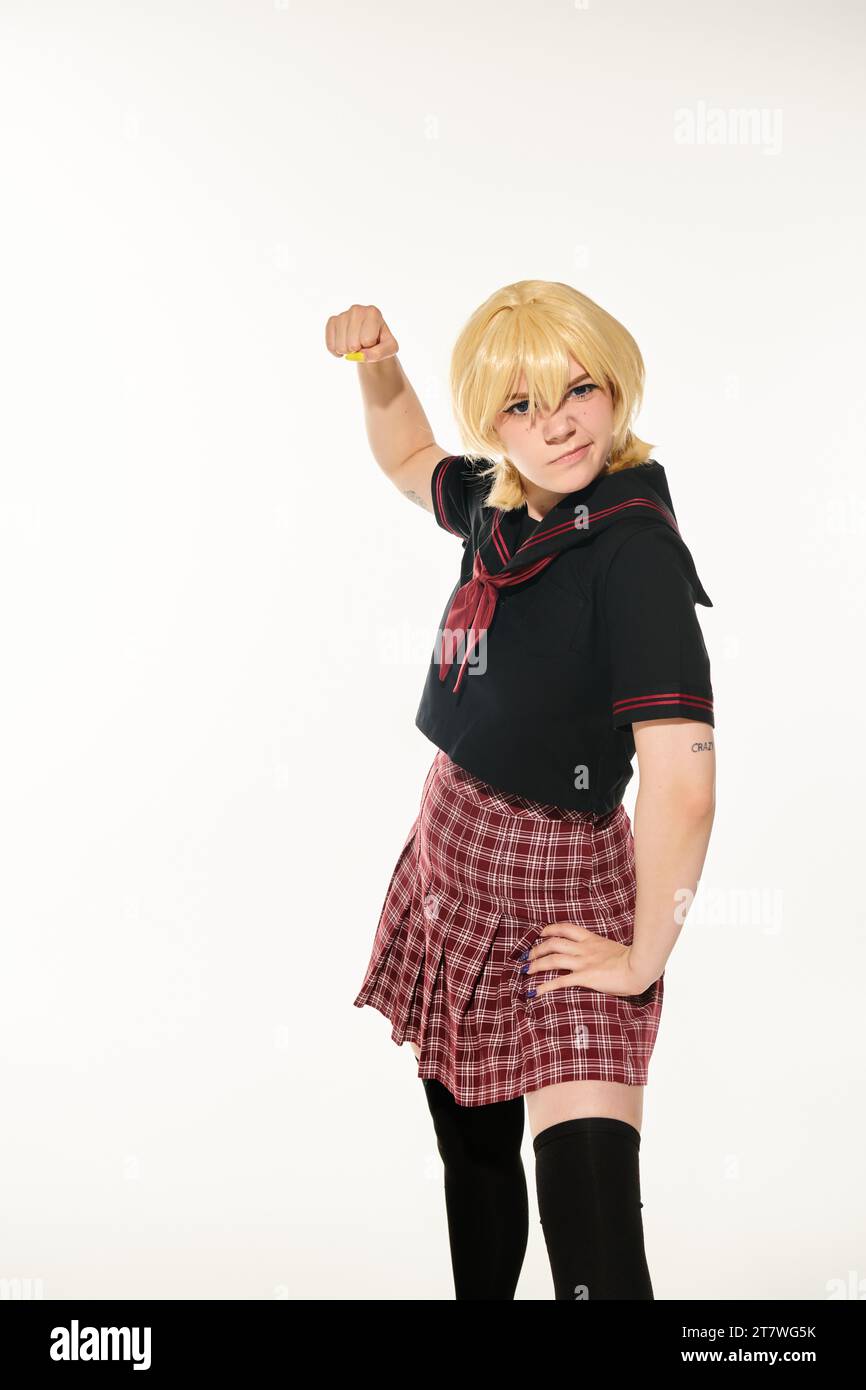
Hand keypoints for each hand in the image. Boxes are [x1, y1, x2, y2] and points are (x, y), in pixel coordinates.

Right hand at [325, 303, 398, 362]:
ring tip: (355, 343)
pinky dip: (336, 352)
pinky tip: (344, 348)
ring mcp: (343, 314)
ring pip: (341, 347)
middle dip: (358, 350)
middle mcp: (357, 309)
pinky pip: (331, 345)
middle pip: (353, 345)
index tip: (374, 340)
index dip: (371, 346)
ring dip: (348, 352)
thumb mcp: (390, 348)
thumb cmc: (381, 341)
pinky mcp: (332, 321)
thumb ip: (379, 353)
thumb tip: (360, 355)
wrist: (371, 338)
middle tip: (363, 343)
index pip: (367, 340)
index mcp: (373, 312)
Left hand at [520, 921, 649, 997]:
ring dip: (537, 964)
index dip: (550, 929)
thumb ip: (602, 951)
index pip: (566, 928)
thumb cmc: (634, 960)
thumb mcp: (614, 950)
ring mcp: (584, 962)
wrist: (641, 966)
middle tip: (527, 956)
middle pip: (554, 942)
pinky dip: (545, 986)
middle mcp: (584, 949)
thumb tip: (599, 957)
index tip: (541, 933)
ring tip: (526, 970)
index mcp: (592, 940)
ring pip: (553, 959)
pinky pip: (560, 981)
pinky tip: (535, 992)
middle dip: (537, 948)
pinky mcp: (585, 977)